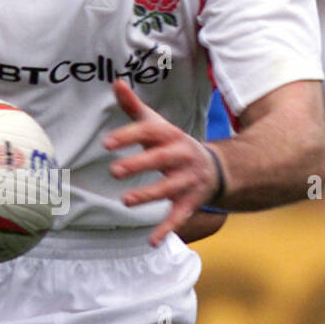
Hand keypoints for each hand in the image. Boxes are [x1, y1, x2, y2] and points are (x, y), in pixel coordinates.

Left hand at [103, 79, 221, 244]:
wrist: (216, 168)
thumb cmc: (174, 144)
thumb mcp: (158, 125)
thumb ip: (134, 107)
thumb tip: (116, 82)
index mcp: (170, 136)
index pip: (149, 132)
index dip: (129, 136)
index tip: (107, 143)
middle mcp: (180, 157)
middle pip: (159, 159)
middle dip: (138, 165)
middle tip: (114, 171)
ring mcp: (187, 181)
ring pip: (168, 189)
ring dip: (148, 195)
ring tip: (126, 200)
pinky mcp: (190, 202)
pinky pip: (179, 217)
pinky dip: (167, 230)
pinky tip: (152, 241)